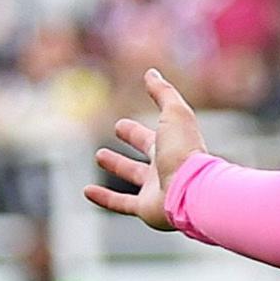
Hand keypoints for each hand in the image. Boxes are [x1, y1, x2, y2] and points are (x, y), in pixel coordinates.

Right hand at [86, 70, 207, 231]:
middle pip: (146, 153)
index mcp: (171, 147)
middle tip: (117, 129)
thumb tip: (151, 72)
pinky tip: (86, 192)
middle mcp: (165, 167)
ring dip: (117, 166)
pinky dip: (104, 198)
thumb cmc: (184, 151)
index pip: (151, 135)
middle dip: (133, 140)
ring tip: (99, 155)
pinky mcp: (146, 209)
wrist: (192, 191)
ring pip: (133, 176)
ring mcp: (156, 189)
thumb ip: (162, 93)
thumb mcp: (174, 113)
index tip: (121, 124)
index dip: (136, 129)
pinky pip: (121, 203)